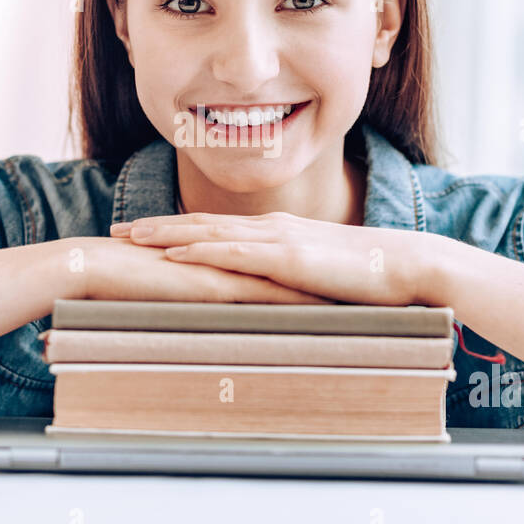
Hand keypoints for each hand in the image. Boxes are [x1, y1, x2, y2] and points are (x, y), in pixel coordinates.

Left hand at [110, 212, 437, 305]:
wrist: (406, 265)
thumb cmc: (371, 275)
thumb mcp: (322, 276)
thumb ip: (295, 281)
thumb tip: (275, 299)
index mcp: (278, 232)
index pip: (217, 227)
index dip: (177, 228)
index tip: (143, 233)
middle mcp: (271, 228)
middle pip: (201, 224)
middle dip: (156, 227)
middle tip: (117, 232)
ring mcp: (278, 239)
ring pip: (209, 233)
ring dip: (166, 234)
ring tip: (130, 238)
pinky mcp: (287, 258)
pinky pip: (234, 253)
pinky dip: (199, 251)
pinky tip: (173, 254)